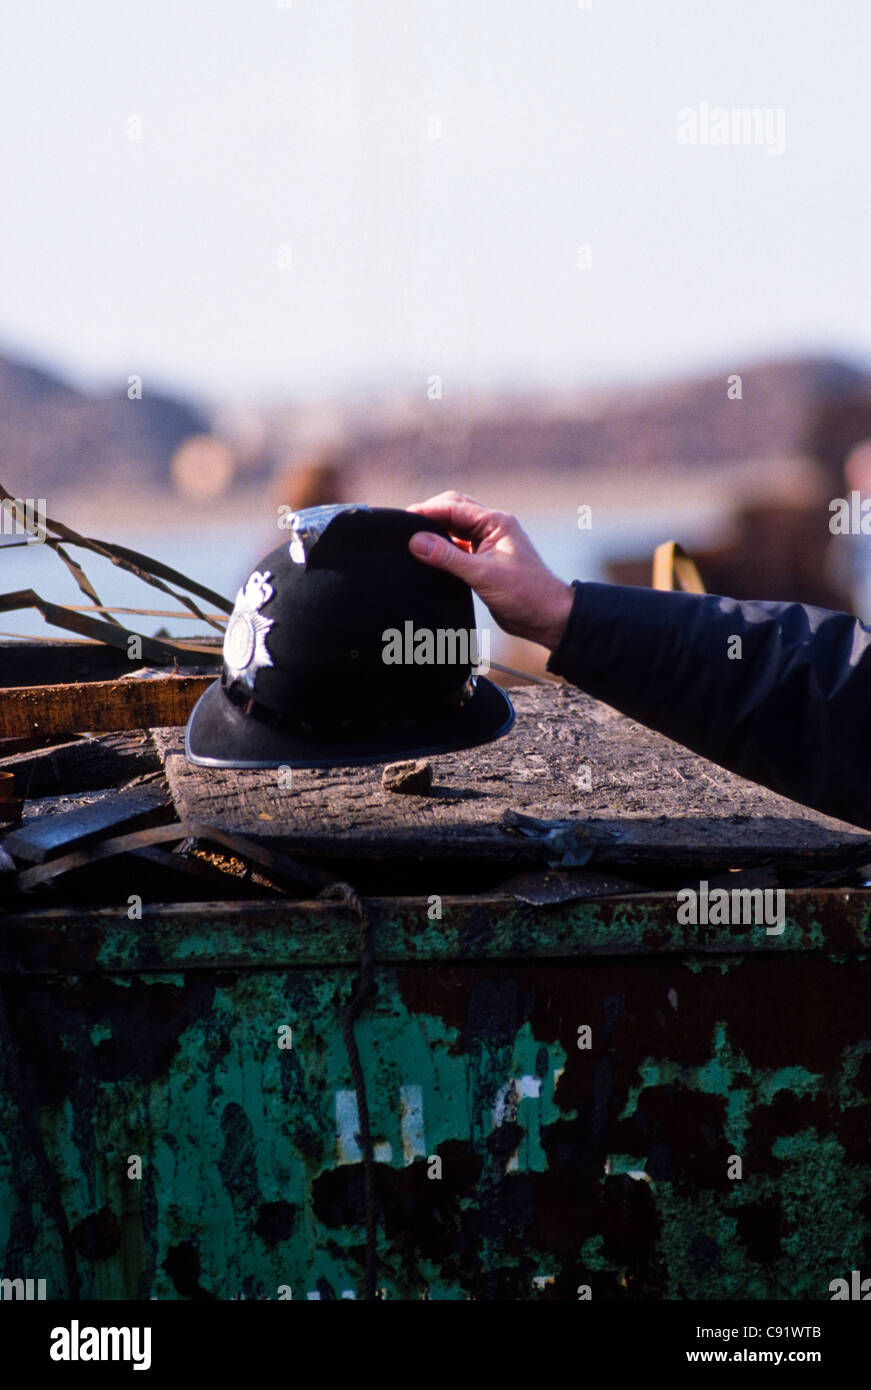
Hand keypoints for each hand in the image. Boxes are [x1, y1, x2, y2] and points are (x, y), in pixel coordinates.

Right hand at [406, 491, 574, 650]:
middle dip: (429, 515)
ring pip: (455, 528)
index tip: (403, 519)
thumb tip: (416, 541)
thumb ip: (447, 557)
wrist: (547, 617)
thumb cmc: (527, 594)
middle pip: (453, 511)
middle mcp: (492, 528)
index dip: (426, 510)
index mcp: (496, 522)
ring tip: (413, 541)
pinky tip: (430, 557)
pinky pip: (459, 546)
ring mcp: (489, 543)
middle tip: (404, 527)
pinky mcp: (485, 560)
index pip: (453, 507)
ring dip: (436, 532)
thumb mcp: (482, 574)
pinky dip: (443, 548)